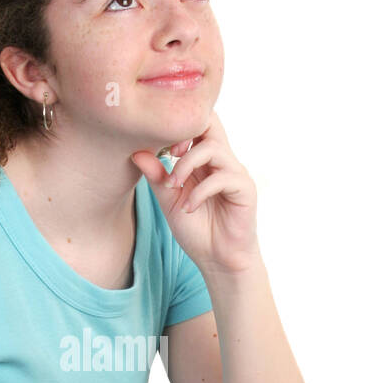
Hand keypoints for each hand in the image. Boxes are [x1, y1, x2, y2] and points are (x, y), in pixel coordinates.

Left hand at [131, 109, 260, 274]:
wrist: (218, 260)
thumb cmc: (197, 230)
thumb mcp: (169, 201)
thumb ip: (157, 177)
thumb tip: (136, 153)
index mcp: (206, 159)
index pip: (199, 123)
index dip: (178, 126)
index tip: (160, 149)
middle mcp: (223, 160)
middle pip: (212, 122)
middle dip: (186, 132)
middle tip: (169, 153)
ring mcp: (236, 173)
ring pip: (213, 149)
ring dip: (186, 165)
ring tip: (174, 186)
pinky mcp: (245, 189)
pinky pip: (222, 178)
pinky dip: (200, 192)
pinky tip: (188, 208)